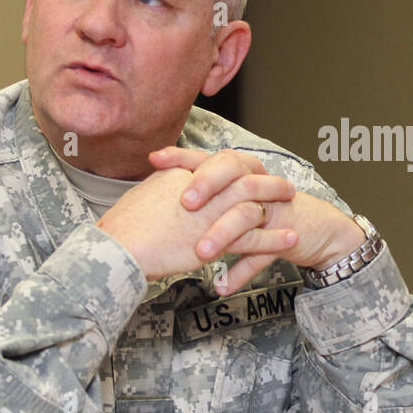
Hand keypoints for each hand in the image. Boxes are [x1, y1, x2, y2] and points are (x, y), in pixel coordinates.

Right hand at [95, 160, 296, 283]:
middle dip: (268, 179)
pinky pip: (255, 239)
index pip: (222, 164)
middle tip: (284, 183)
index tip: (254, 168)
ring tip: (294, 205)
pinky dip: (276, 238)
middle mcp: (204, 191)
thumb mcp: (146, 193)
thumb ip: (165, 184)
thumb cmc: (124, 227)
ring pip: (255, 203)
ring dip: (277, 202)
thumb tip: (169, 178)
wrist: (119, 248)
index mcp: (186, 175)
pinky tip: (290, 238)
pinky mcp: (217, 242)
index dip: (241, 166)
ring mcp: (212, 215)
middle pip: (245, 176)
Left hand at [150, 147, 366, 292]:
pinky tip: (223, 286)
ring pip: (246, 215)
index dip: (184, 156)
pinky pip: (263, 253)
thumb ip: (204, 194)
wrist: (314, 228)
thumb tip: (155, 191)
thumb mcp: (233, 198)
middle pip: (233, 173)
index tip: (156, 159)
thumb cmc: (264, 213)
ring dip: (223, 234)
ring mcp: (271, 209)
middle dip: (208, 185)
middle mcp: (256, 185)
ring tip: (202, 253)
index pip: (210, 156)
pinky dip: (242, 272)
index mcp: (240, 172)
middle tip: (184, 203)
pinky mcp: (285, 235)